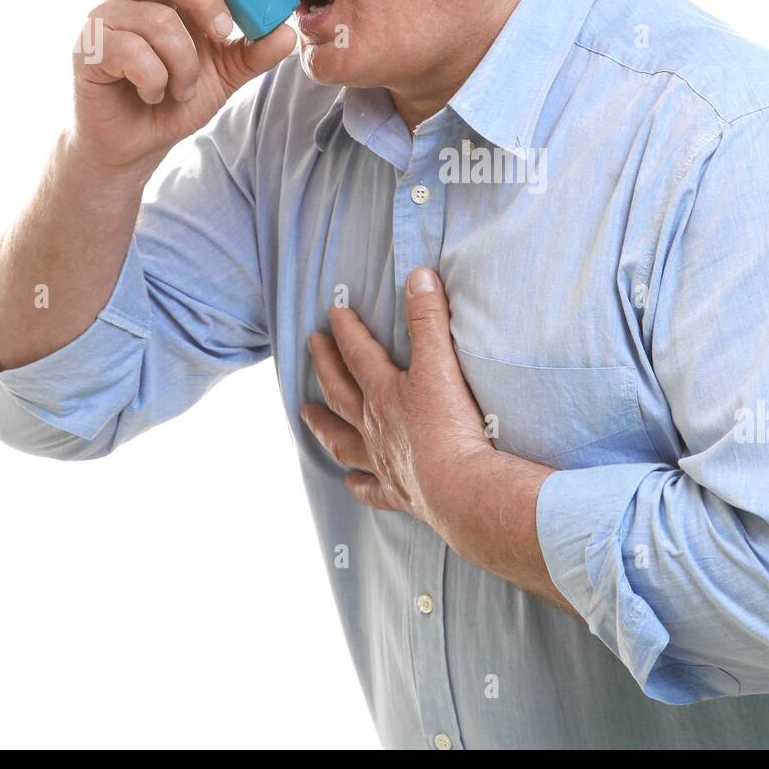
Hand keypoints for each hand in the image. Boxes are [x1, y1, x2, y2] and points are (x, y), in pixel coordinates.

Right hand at [69, 0, 296, 178]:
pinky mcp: (88, 49)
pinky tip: (154, 94)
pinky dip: (157, 80)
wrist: (138, 143)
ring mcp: (104, 18)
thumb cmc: (176, 96)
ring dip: (184, 63)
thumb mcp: (226, 73)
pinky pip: (132, 54)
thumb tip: (286, 30)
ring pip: (157, 20)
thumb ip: (255, 50)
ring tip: (181, 87)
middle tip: (223, 33)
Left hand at [300, 266, 492, 530]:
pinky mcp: (399, 492)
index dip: (346, 329)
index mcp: (383, 393)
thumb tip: (418, 275)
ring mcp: (382, 461)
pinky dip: (359, 485)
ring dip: (323, 425)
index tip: (332, 312)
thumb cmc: (451, 426)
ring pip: (343, 440)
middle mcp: (374, 426)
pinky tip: (350, 483)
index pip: (358, 353)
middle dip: (325, 366)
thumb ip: (429, 319)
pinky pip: (372, 489)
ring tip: (307, 414)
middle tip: (311, 346)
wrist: (461, 488)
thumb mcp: (440, 364)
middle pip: (340, 392)